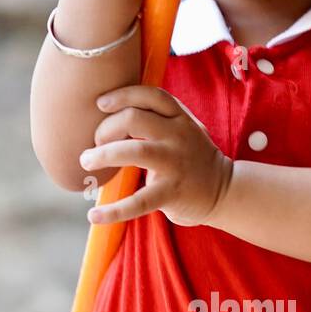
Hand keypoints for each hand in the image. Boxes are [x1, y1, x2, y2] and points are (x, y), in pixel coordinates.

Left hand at [79, 86, 233, 226]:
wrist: (224, 191)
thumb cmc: (193, 158)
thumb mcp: (183, 130)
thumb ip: (158, 119)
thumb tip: (112, 114)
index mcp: (180, 118)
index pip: (151, 95)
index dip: (123, 95)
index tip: (100, 103)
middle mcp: (179, 136)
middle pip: (135, 118)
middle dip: (106, 127)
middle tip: (94, 141)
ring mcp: (175, 164)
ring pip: (135, 151)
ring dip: (103, 155)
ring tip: (86, 162)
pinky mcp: (171, 192)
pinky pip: (139, 201)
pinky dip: (113, 210)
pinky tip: (94, 216)